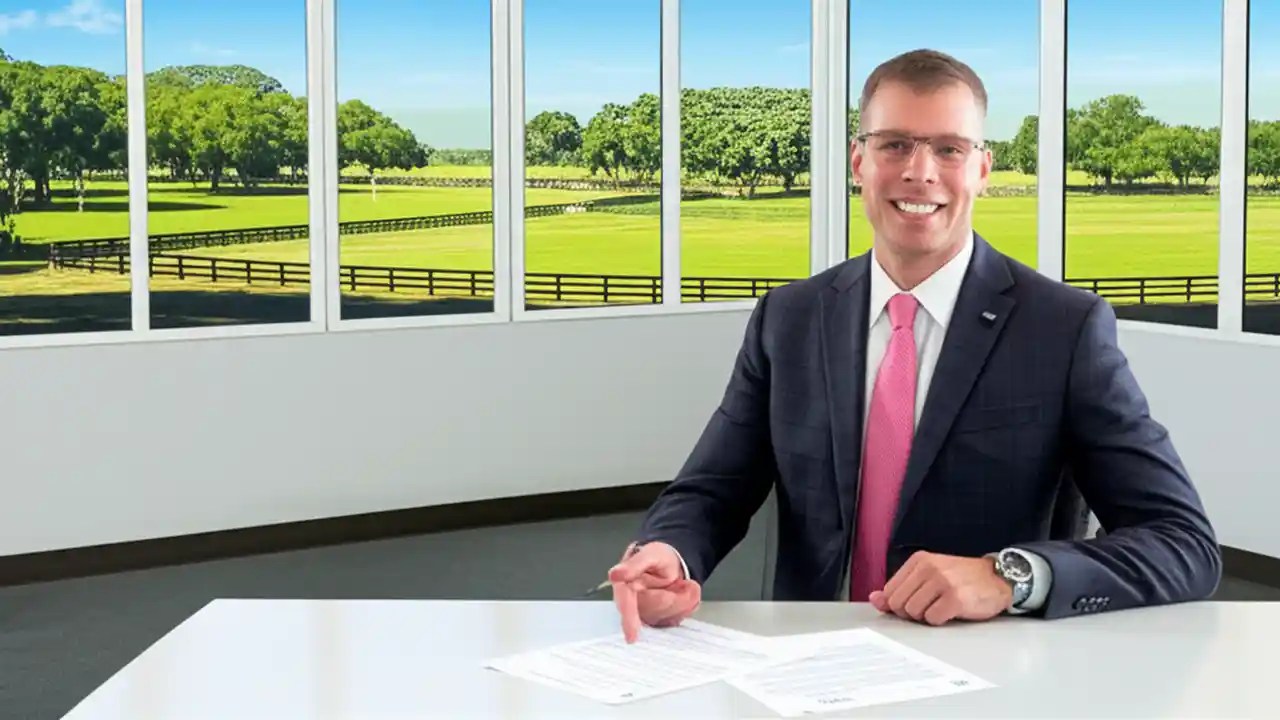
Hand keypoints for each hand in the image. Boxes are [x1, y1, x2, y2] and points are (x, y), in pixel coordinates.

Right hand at [608, 542, 701, 642]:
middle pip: (656, 610)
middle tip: (681, 583)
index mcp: (624, 586)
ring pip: (667, 614)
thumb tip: (615, 575)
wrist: (671, 562)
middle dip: (673, 598)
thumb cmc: (657, 557)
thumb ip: (634, 565)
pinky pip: (676, 617)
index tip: (632, 637)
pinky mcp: (658, 619)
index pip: (626, 605)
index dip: (629, 621)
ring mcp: (645, 613)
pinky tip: (681, 593)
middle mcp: (632, 604)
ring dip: (680, 600)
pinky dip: (684, 604)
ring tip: (680, 584)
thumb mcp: (650, 554)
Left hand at [869, 551, 1011, 625]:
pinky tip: (951, 611)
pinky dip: (940, 620)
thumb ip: (901, 587)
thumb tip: (875, 599)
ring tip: (941, 606)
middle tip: (930, 606)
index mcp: (919, 560)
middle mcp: (929, 568)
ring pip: (913, 613)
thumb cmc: (962, 579)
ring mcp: (942, 582)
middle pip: (898, 604)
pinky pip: (932, 619)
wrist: (997, 579)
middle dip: (911, 612)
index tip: (915, 602)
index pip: (890, 591)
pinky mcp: (955, 598)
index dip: (900, 604)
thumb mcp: (929, 576)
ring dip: (927, 616)